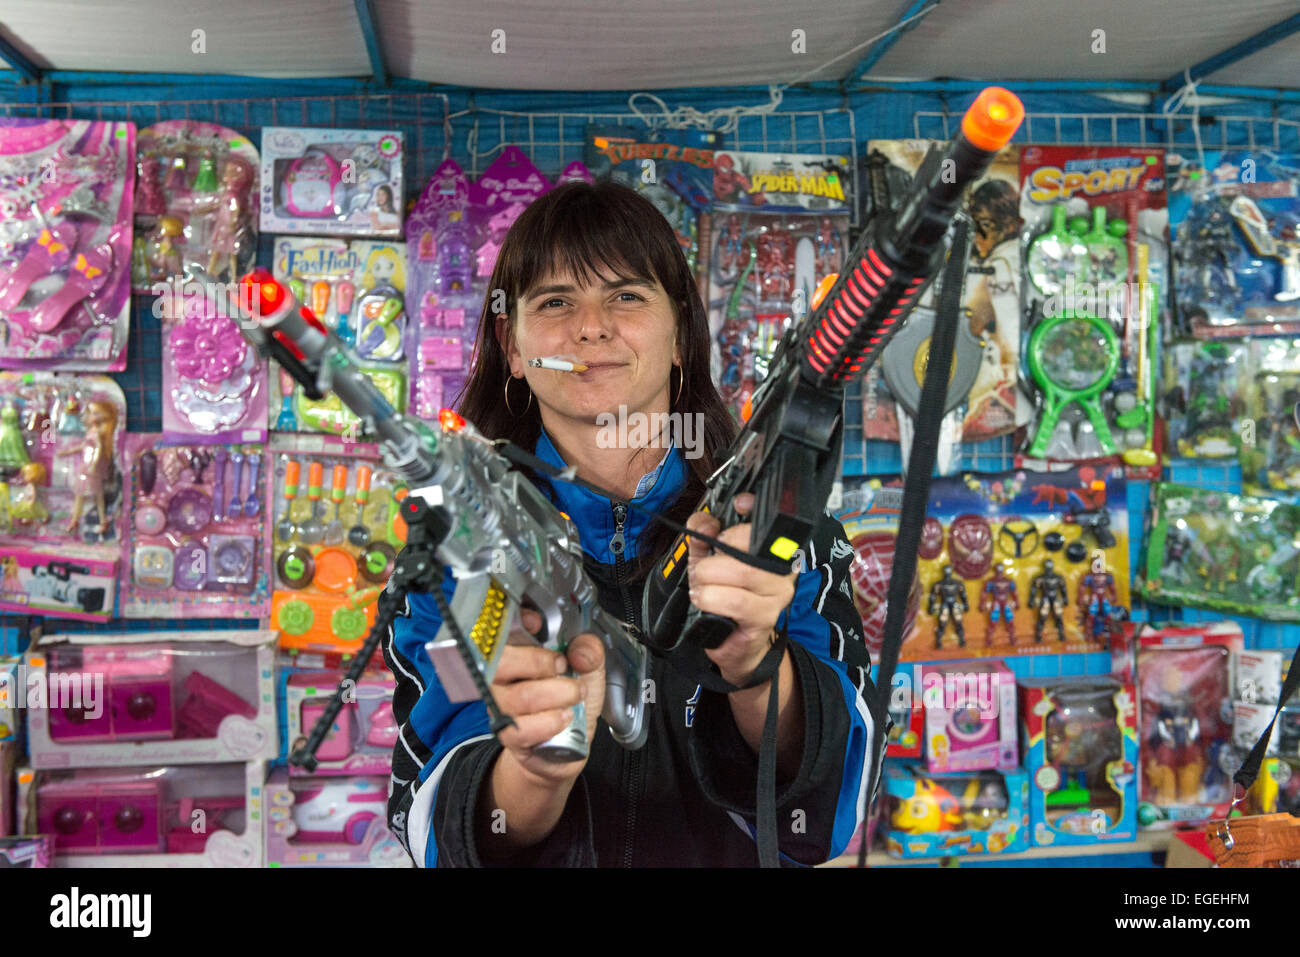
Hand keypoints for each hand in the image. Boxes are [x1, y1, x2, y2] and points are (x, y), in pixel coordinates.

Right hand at [488, 607, 605, 786]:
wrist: (566, 745)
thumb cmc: (571, 703)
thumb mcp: (588, 672)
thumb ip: (590, 653)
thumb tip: (582, 648)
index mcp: (518, 654)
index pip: (503, 631)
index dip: (516, 622)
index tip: (537, 623)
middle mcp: (503, 678)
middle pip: (501, 662)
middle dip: (539, 662)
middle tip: (563, 668)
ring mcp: (502, 707)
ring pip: (520, 696)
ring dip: (556, 694)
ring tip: (574, 696)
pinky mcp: (509, 735)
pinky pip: (522, 728)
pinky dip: (550, 722)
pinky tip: (564, 718)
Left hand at [686, 492, 797, 686]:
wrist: (735, 645)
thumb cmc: (724, 600)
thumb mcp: (707, 562)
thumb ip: (702, 536)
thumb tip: (705, 521)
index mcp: (771, 548)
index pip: (770, 520)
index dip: (756, 507)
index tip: (739, 503)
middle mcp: (782, 567)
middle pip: (750, 546)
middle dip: (715, 557)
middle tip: (704, 571)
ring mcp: (777, 593)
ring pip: (741, 573)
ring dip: (709, 580)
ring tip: (702, 589)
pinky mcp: (766, 617)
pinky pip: (735, 601)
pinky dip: (711, 598)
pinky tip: (705, 601)